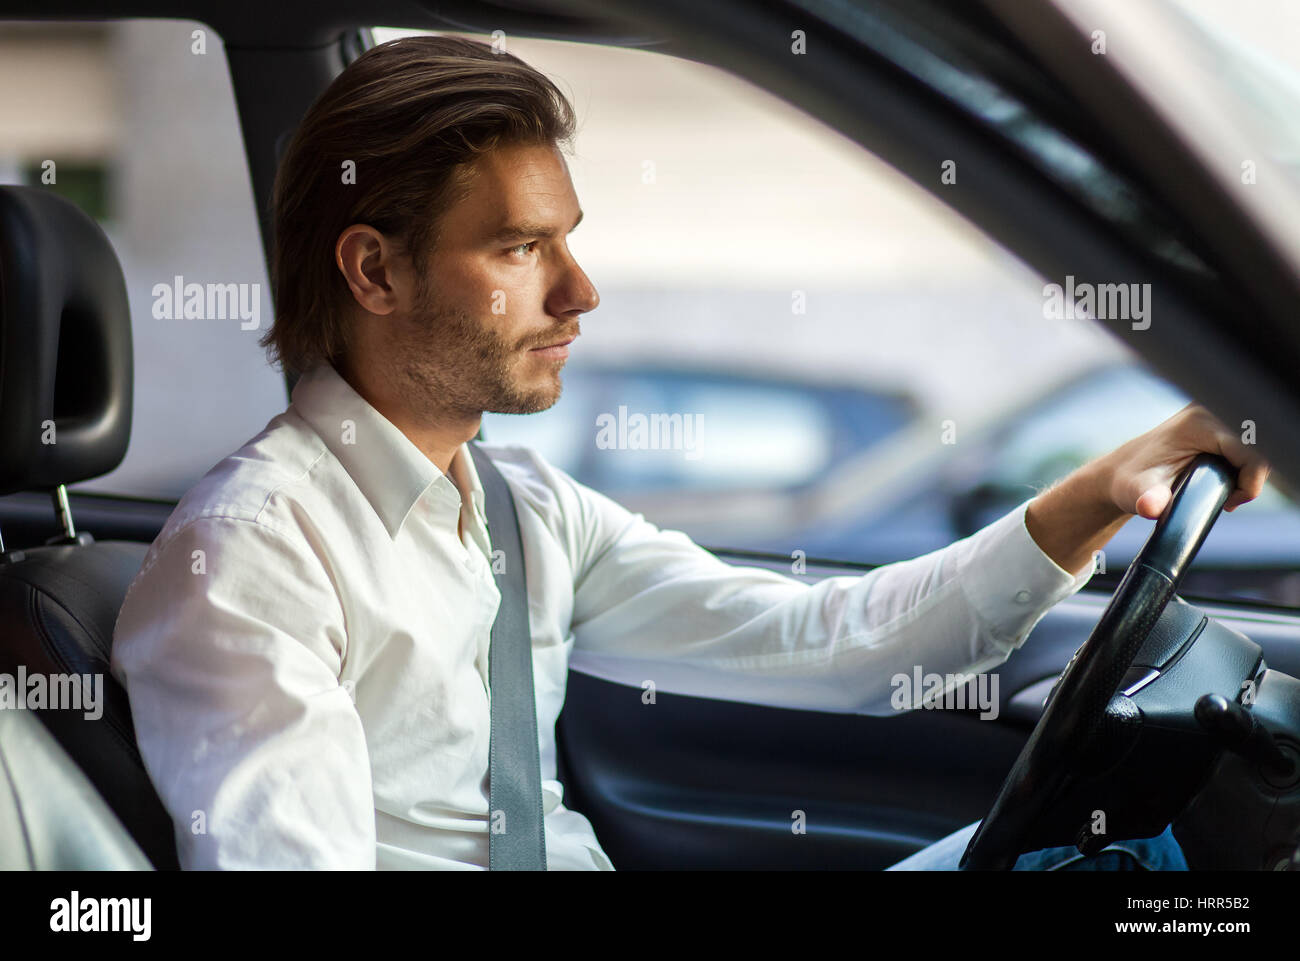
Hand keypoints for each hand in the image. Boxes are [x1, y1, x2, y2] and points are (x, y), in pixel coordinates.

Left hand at [1097, 402, 1270, 518]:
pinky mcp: (1217, 419)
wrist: (1121, 472)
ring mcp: (1214, 411)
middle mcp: (1209, 410)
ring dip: (1250, 470)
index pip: (1252, 452)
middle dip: (1252, 477)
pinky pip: (1250, 442)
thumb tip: (1151, 508)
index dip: (1251, 482)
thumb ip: (1148, 501)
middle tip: (1227, 498)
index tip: (1228, 503)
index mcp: (1199, 422)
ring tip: (1225, 492)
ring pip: (1259, 444)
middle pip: (1261, 446)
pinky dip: (1246, 463)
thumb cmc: (1130, 483)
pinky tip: (1227, 478)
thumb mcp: (1139, 493)